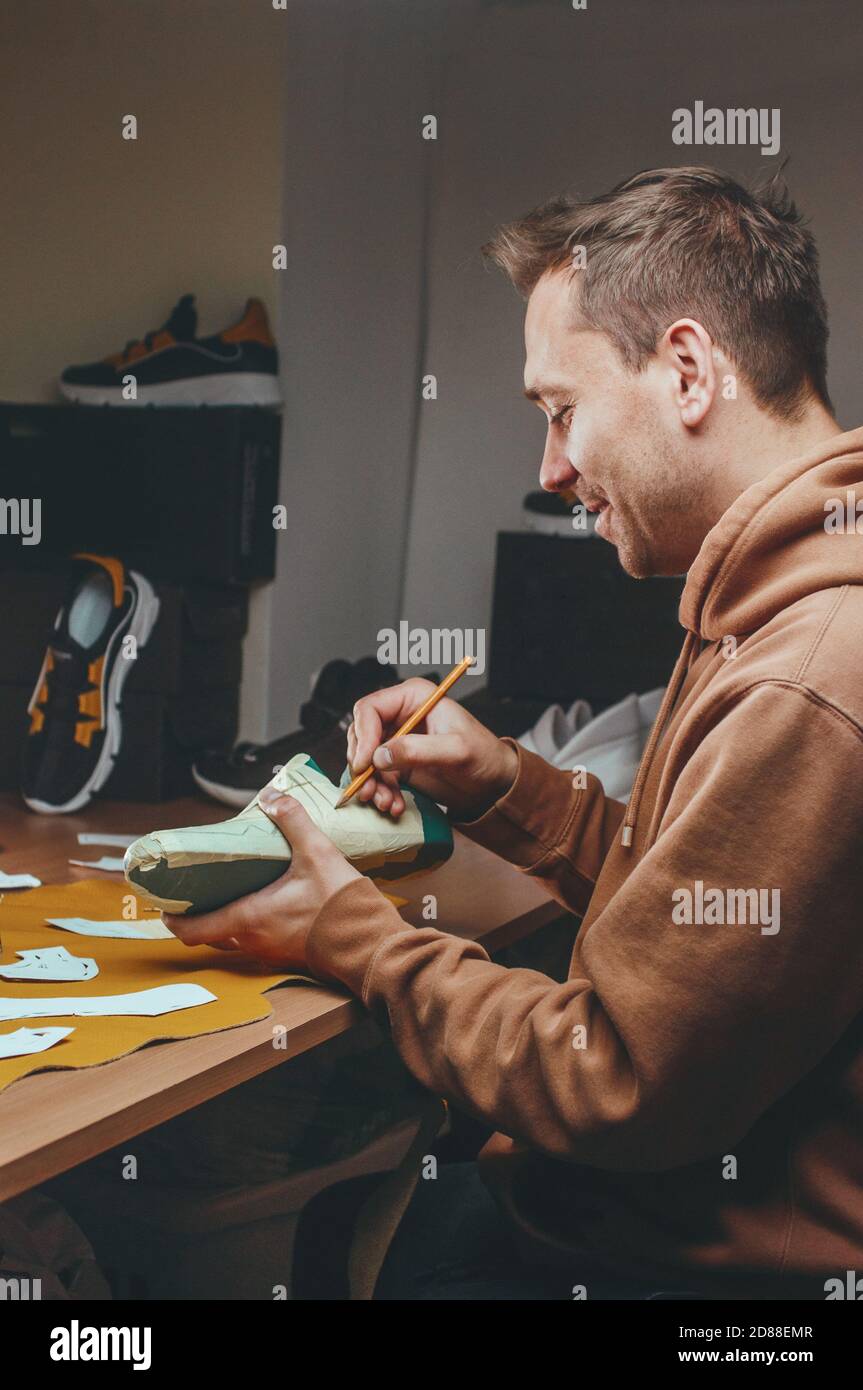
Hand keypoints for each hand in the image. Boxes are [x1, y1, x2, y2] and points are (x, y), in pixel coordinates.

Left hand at [164, 788, 360, 973]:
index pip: (192, 930)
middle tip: (196, 891)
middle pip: (210, 934)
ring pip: (233, 939)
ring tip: (228, 891)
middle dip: (198, 915)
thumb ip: (292, 821)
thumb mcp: (317, 853)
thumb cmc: (340, 905)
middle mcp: (253, 941)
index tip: (164, 905)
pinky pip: (257, 942)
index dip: (172, 919)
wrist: (369, 943)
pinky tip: (263, 902)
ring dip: (225, 920)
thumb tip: (271, 796)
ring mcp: (270, 952)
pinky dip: (249, 926)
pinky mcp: (288, 955)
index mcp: (248, 919)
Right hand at [347, 677, 517, 820]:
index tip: (365, 765)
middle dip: (361, 765)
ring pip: (365, 759)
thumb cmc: (483, 757)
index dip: (363, 736)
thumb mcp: (456, 751)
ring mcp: (397, 740)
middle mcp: (400, 715)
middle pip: (361, 734)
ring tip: (385, 803)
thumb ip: (418, 750)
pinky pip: (376, 776)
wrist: (494, 783)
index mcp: (413, 698)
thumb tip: (379, 757)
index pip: (370, 709)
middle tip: (368, 789)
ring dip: (370, 784)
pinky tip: (394, 805)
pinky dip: (380, 792)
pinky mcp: (398, 763)